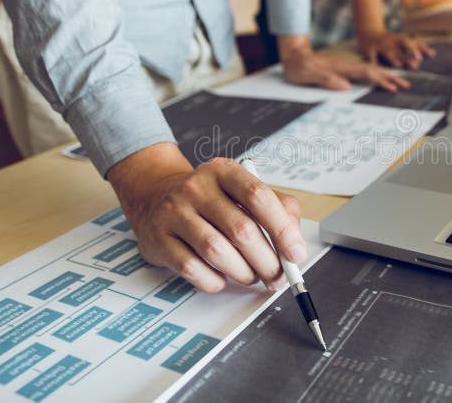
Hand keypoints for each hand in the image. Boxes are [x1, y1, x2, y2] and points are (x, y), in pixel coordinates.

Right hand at [108, 143, 305, 292]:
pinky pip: (192, 269)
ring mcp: (174, 212)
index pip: (258, 197)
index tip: (296, 255)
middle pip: (241, 229)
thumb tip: (295, 246)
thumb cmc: (211, 202)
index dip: (282, 229)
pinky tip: (221, 277)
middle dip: (267, 261)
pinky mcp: (159, 238)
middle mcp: (197, 187)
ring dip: (243, 273)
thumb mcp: (244, 194)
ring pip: (217, 251)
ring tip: (251, 276)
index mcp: (224, 171)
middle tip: (277, 277)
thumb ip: (278, 211)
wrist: (155, 200)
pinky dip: (214, 281)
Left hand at [279, 35, 409, 91]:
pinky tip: (381, 79)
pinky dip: (376, 76)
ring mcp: (345, 68)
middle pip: (373, 71)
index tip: (392, 87)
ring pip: (370, 71)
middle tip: (406, 85)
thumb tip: (346, 86)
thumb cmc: (298, 66)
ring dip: (386, 76)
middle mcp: (346, 66)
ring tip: (400, 82)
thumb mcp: (307, 74)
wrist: (294, 55)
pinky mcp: (343, 70)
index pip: (364, 74)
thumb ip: (326, 79)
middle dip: (390, 78)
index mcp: (340, 68)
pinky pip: (364, 73)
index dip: (379, 81)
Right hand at [358, 30, 435, 69]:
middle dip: (410, 51)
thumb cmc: (389, 41)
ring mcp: (380, 44)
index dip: (419, 48)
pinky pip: (371, 55)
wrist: (368, 32)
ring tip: (399, 65)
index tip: (427, 55)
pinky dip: (373, 61)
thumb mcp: (402, 42)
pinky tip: (375, 66)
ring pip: (388, 51)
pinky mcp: (369, 49)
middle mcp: (391, 41)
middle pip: (402, 45)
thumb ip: (417, 48)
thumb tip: (433, 53)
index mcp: (400, 40)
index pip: (412, 42)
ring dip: (393, 57)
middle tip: (416, 62)